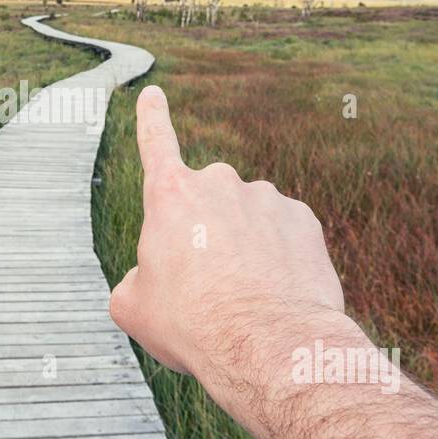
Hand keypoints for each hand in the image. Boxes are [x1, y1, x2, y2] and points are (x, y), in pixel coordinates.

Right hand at [108, 85, 351, 378]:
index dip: (151, 119)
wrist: (267, 345)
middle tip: (203, 287)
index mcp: (170, 195)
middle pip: (204, 206)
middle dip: (202, 236)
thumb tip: (152, 278)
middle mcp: (219, 183)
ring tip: (241, 298)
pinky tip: (273, 292)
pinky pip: (282, 235)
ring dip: (242, 249)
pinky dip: (277, 259)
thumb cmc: (192, 326)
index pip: (155, 143)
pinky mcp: (304, 220)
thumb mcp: (133, 307)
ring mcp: (266, 198)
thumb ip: (137, 278)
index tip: (154, 94)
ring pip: (246, 221)